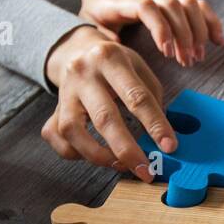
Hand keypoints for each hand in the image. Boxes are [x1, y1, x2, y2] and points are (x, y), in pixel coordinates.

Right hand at [42, 26, 176, 178]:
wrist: (78, 51)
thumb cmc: (116, 66)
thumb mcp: (139, 68)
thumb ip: (152, 98)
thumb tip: (164, 138)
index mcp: (110, 58)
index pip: (136, 97)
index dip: (155, 125)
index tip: (170, 147)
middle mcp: (83, 73)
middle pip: (104, 118)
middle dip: (127, 150)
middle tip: (146, 172)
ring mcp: (64, 92)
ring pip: (73, 131)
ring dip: (99, 156)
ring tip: (121, 165)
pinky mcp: (53, 109)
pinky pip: (57, 137)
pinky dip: (76, 153)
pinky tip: (96, 156)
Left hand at [80, 0, 223, 66]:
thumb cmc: (98, 9)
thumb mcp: (89, 23)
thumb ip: (100, 38)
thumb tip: (116, 56)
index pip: (147, 7)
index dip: (160, 27)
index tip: (167, 51)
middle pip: (173, 6)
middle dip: (184, 35)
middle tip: (187, 61)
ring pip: (188, 3)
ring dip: (198, 30)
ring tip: (199, 56)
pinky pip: (198, 4)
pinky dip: (211, 21)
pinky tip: (218, 40)